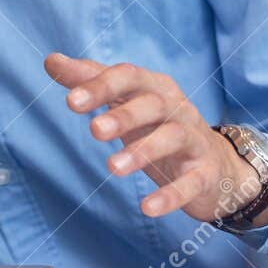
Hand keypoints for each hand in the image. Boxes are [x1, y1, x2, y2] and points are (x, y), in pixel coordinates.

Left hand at [44, 53, 267, 225]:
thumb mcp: (126, 101)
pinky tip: (147, 207)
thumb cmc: (158, 126)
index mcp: (154, 86)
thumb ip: (89, 80)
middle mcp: (177, 108)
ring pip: (173, 138)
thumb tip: (50, 60)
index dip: (101, 86)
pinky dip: (171, 195)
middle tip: (94, 131)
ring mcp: (194, 140)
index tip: (71, 101)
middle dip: (124, 116)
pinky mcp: (205, 173)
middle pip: (153, 105)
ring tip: (112, 168)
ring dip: (143, 152)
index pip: (128, 77)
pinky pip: (191, 182)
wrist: (216, 166)